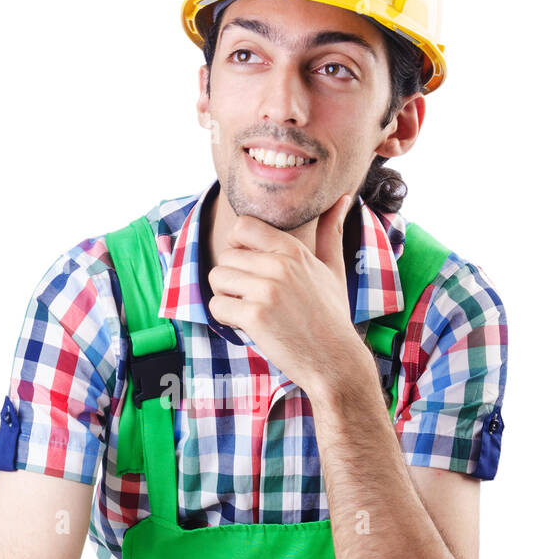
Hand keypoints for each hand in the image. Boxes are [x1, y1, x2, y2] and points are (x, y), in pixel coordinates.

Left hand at [208, 194, 370, 395]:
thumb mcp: (333, 269)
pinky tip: (248, 326)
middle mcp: (279, 265)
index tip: (248, 267)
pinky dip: (226, 318)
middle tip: (253, 298)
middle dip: (232, 279)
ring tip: (251, 311)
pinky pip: (217, 306)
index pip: (243, 227)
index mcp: (293, 250)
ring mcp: (267, 290)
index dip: (237, 246)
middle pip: (225, 256)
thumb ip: (331, 232)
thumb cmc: (332, 316)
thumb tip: (342, 197)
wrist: (335, 361)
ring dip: (227, 297)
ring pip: (217, 279)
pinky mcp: (255, 316)